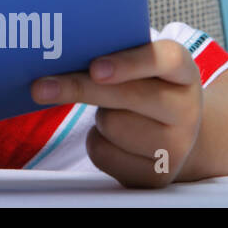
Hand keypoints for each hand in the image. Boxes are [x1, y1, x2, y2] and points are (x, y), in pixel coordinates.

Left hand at [30, 39, 201, 187]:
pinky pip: (104, 153)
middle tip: (40, 87)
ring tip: (112, 113)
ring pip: (112, 125)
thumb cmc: (143, 89)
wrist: (174, 135)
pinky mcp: (155, 176)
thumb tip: (58, 52)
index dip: (130, 63)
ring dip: (99, 118)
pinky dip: (96, 143)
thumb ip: (113, 54)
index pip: (166, 60)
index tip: (95, 67)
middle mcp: (186, 109)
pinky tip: (111, 138)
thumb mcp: (140, 67)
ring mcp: (176, 147)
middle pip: (129, 96)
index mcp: (183, 72)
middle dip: (79, 88)